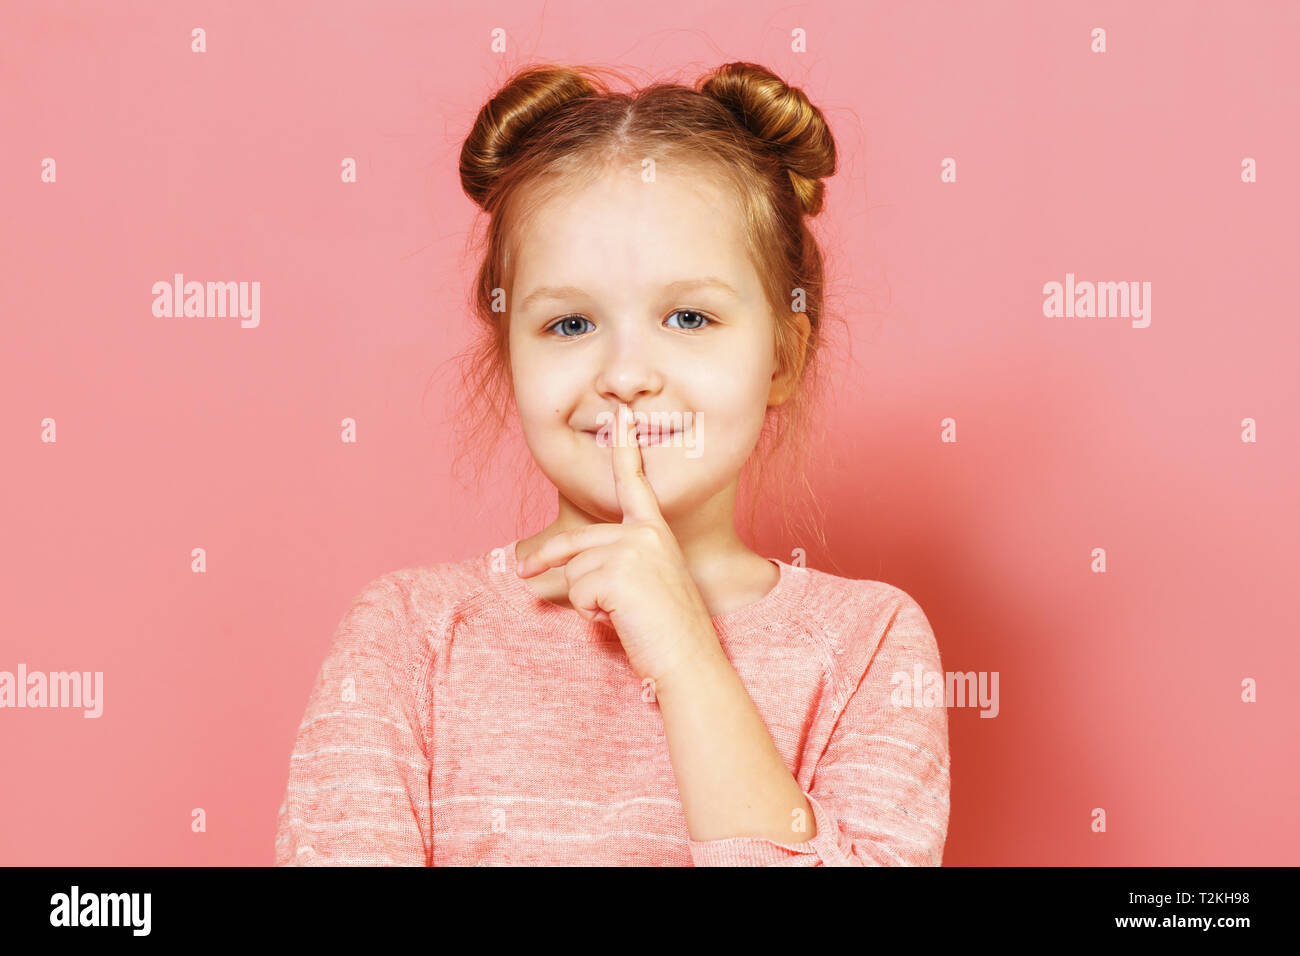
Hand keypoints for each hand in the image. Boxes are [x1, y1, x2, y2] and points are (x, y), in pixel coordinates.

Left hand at [515, 403, 721, 688]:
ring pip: (573, 570)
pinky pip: (575, 591)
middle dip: (545, 559)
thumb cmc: (667, 631)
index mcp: (655, 531)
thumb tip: (558, 569)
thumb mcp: (646, 586)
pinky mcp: (617, 572)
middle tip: (521, 574)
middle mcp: (645, 533)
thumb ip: (615, 565)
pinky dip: (587, 613)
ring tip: (620, 616)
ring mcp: (632, 550)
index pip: (635, 483)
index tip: (619, 414)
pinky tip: (618, 621)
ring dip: (585, 601)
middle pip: (576, 540)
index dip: (625, 447)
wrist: (689, 660)